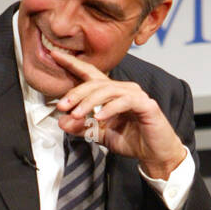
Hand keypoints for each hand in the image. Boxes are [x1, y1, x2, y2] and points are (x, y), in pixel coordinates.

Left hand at [47, 44, 186, 177]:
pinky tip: (99, 117)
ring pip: (108, 90)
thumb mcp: (101, 135)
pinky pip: (124, 102)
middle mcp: (123, 89)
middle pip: (95, 83)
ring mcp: (135, 95)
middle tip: (62, 106)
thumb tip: (61, 122)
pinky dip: (110, 109)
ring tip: (76, 115)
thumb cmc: (132, 141)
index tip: (54, 55)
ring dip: (89, 102)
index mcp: (111, 94)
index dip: (72, 63)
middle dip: (76, 93)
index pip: (90, 75)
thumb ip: (82, 128)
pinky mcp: (146, 105)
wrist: (156, 154)